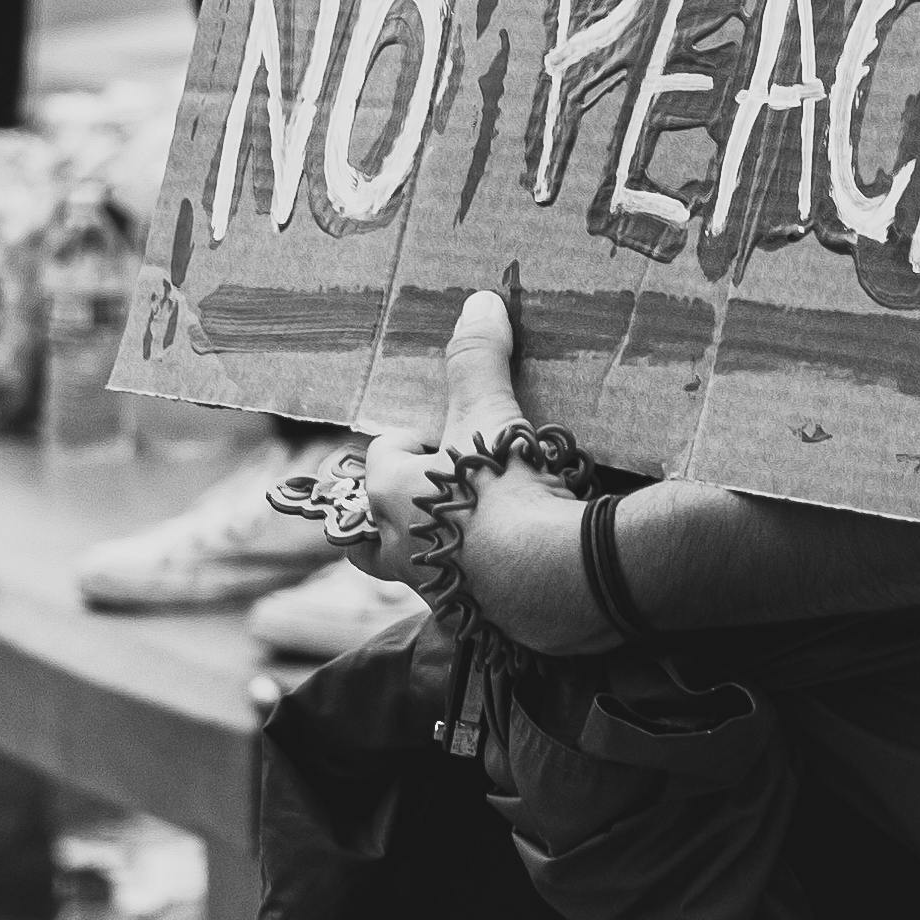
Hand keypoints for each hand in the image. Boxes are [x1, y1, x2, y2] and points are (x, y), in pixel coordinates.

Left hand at [344, 286, 605, 650]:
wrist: (553, 579)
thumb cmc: (508, 492)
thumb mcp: (491, 415)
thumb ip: (480, 359)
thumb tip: (481, 301)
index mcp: (388, 494)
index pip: (381, 457)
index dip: (412, 442)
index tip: (446, 437)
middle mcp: (394, 547)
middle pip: (365, 528)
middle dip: (388, 511)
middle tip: (432, 494)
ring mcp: (428, 588)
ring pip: (404, 567)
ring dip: (425, 548)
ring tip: (464, 532)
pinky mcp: (468, 618)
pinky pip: (454, 598)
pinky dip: (469, 583)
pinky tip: (502, 571)